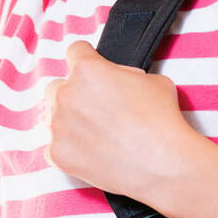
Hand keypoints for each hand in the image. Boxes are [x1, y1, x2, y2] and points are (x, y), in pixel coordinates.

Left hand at [41, 40, 194, 201]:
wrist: (164, 166)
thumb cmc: (162, 121)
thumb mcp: (151, 80)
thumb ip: (124, 74)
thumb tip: (117, 80)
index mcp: (87, 70)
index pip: (75, 51)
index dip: (86, 58)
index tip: (90, 67)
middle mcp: (66, 94)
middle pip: (57, 87)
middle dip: (74, 94)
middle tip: (96, 108)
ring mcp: (59, 126)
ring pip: (53, 116)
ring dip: (69, 121)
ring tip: (95, 134)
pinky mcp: (58, 154)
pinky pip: (53, 146)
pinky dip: (69, 149)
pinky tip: (90, 152)